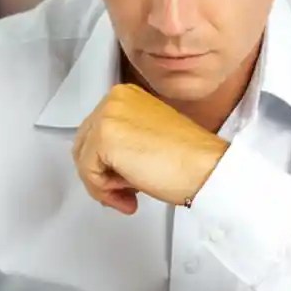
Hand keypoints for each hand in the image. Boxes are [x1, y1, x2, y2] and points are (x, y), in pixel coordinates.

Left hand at [73, 84, 227, 213]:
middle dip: (102, 175)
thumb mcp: (146, 139)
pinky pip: (88, 173)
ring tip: (129, 195)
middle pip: (84, 145)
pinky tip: (129, 195)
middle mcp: (114, 99)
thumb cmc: (187, 159)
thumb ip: (121, 142)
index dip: (105, 163)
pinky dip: (104, 191)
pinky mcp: (104, 137)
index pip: (94, 132)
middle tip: (124, 193)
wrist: (206, 168)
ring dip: (104, 186)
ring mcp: (108, 116)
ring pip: (84, 160)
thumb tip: (99, 163)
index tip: (122, 180)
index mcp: (125, 95)